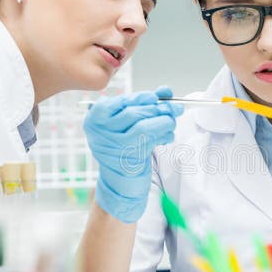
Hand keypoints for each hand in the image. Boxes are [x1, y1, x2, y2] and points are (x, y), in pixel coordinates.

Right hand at [84, 86, 181, 223]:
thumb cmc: (123, 148)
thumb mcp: (127, 123)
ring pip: (144, 126)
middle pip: (135, 112)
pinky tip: (168, 136)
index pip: (121, 101)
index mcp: (96, 118)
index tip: (156, 97)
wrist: (118, 181)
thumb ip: (143, 105)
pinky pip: (151, 141)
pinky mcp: (128, 158)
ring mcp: (113, 145)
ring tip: (172, 122)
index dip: (142, 97)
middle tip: (176, 107)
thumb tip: (165, 90)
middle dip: (159, 108)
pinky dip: (164, 135)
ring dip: (164, 121)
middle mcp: (100, 131)